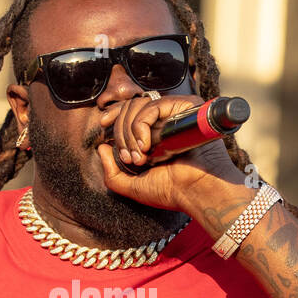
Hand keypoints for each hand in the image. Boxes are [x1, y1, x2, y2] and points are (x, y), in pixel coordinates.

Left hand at [97, 93, 247, 212]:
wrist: (196, 192)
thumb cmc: (170, 191)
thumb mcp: (132, 187)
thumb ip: (111, 173)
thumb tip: (101, 147)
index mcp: (155, 132)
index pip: (130, 110)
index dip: (114, 112)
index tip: (102, 123)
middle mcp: (165, 120)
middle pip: (130, 107)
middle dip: (121, 134)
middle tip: (131, 159)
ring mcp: (175, 112)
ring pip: (138, 105)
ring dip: (130, 133)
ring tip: (141, 157)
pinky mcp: (186, 107)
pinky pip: (153, 106)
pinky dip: (141, 125)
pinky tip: (147, 145)